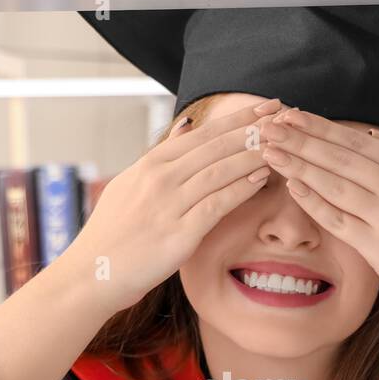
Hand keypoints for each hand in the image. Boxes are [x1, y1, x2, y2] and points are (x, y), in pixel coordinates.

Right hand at [51, 97, 281, 315]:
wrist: (92, 273)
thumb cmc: (115, 233)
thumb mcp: (132, 183)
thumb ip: (164, 155)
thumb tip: (188, 123)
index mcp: (151, 164)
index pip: (203, 133)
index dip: (238, 118)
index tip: (267, 106)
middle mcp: (160, 178)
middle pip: (216, 146)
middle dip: (254, 128)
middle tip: (286, 116)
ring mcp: (168, 205)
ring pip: (220, 171)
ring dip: (254, 156)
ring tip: (283, 144)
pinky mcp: (178, 234)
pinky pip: (216, 205)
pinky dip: (241, 190)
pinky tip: (262, 179)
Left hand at [258, 107, 378, 328]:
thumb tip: (371, 137)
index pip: (357, 141)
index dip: (321, 127)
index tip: (292, 115)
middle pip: (341, 156)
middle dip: (301, 139)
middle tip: (269, 125)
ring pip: (334, 184)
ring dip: (298, 165)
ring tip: (270, 152)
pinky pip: (338, 220)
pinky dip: (313, 202)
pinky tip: (291, 187)